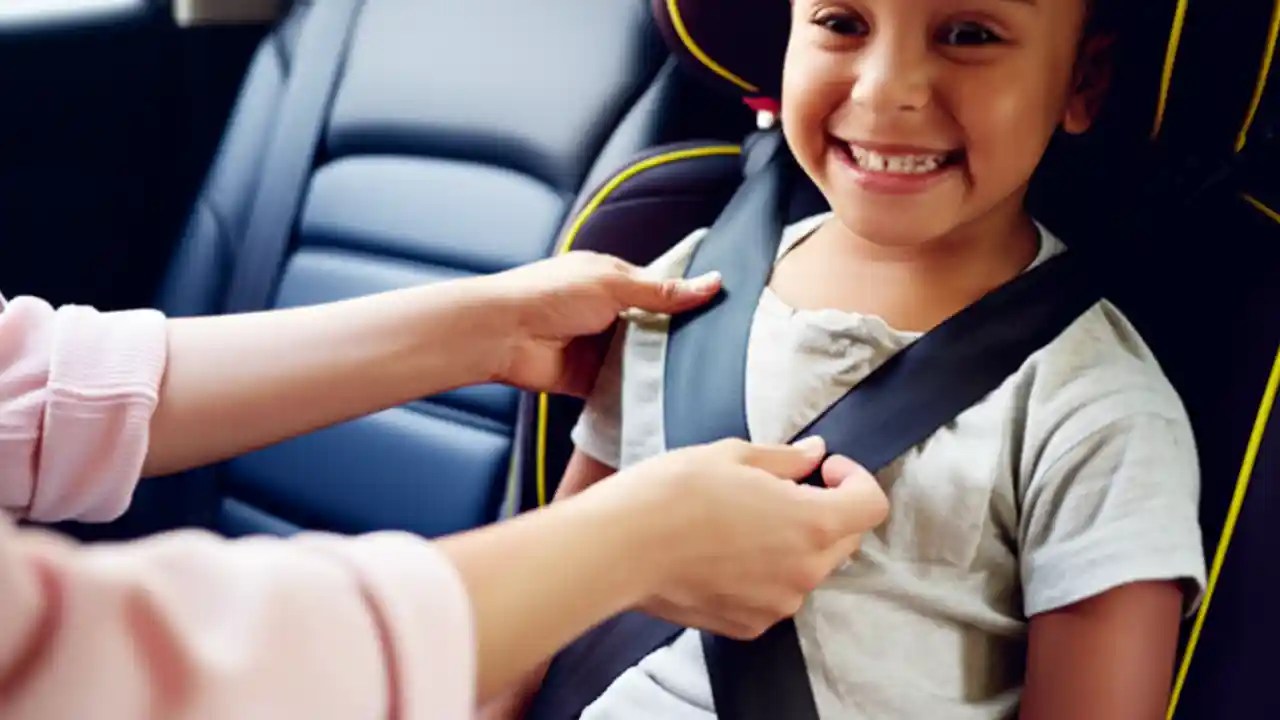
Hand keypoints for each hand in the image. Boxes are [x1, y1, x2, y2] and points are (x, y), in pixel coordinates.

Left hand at [482, 251, 720, 396]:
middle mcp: (607, 313)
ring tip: (698, 375)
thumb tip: (712, 282)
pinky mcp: (589, 379)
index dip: (686, 297)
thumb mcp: (613, 285)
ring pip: (641, 359)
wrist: (502, 334)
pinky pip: (621, 387)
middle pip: (653, 326)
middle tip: (717, 348)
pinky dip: (637, 391)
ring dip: (658, 366)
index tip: (722, 308)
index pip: (658, 288)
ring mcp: (598, 347)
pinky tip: (664, 397)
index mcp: (610, 279)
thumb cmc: (548, 295)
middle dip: (677, 337)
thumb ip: (662, 292)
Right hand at [587, 437, 889, 638]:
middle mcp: (805, 571)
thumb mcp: (732, 455)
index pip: (871, 505)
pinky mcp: (748, 625)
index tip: (826, 468)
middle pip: (844, 538)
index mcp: (813, 523)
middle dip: (825, 509)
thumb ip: (785, 458)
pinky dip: (764, 572)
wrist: (618, 547)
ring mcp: (777, 603)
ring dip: (793, 542)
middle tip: (781, 487)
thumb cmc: (671, 494)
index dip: (855, 479)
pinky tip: (724, 550)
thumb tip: (812, 454)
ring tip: (743, 519)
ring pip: (808, 568)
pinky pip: (775, 594)